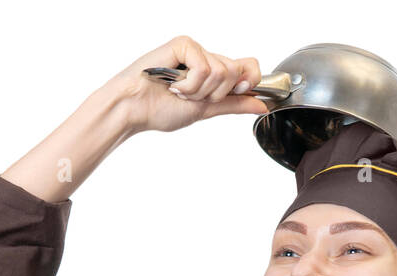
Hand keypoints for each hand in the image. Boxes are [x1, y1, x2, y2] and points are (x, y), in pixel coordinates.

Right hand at [107, 35, 269, 134]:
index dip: (250, 80)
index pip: (248, 66)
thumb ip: (234, 105)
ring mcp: (195, 49)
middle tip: (193, 96)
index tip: (236, 93)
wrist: (134, 109)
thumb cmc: (160, 109)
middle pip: (236, 71)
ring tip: (180, 91)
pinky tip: (174, 84)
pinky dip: (191, 84)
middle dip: (216, 94)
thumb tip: (262, 106)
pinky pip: (204, 67)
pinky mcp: (183, 44)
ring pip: (222, 71)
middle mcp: (206, 57)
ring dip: (200, 91)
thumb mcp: (206, 110)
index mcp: (213, 72)